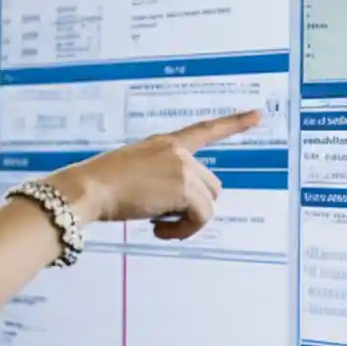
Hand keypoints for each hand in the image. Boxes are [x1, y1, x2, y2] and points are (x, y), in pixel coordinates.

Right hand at [45, 110, 261, 239]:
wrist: (88, 189)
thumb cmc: (99, 185)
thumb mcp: (132, 172)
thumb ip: (159, 179)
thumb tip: (174, 207)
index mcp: (164, 143)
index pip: (205, 130)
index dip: (233, 123)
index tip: (258, 114)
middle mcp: (178, 152)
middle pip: (210, 185)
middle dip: (193, 206)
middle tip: (162, 219)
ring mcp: (183, 168)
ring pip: (208, 203)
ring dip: (188, 221)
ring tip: (158, 225)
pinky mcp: (185, 189)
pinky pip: (201, 218)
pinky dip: (185, 231)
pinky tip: (159, 230)